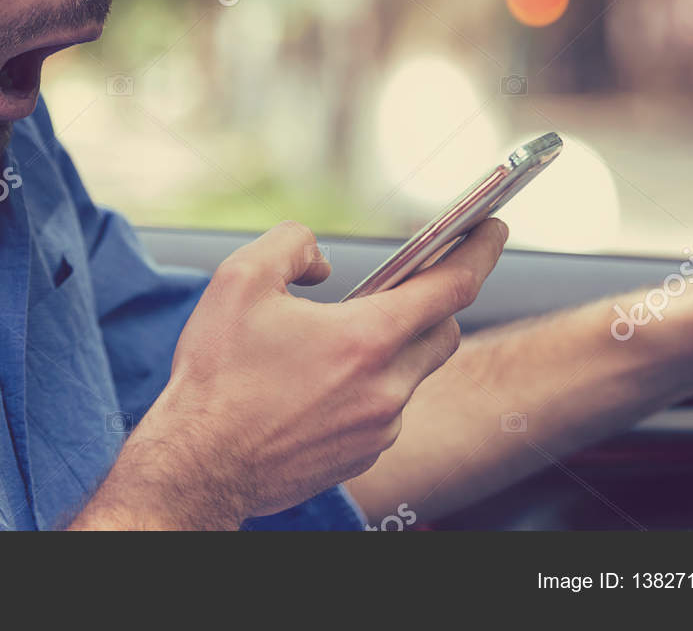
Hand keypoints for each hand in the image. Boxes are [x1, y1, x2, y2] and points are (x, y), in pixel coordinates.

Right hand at [110, 217, 505, 526]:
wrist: (198, 465)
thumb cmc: (217, 375)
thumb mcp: (241, 279)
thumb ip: (292, 244)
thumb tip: (324, 263)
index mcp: (366, 339)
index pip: (452, 286)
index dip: (479, 250)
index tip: (493, 228)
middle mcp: (385, 387)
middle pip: (444, 330)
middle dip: (435, 301)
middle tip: (409, 281)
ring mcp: (379, 427)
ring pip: (414, 373)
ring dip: (395, 346)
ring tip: (343, 336)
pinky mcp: (363, 455)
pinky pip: (387, 408)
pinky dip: (371, 385)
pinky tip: (323, 381)